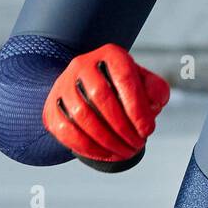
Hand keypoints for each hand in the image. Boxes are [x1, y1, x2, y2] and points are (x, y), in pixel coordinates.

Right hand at [41, 43, 169, 171]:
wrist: (92, 89)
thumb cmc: (126, 88)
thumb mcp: (146, 84)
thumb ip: (156, 90)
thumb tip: (152, 105)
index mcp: (110, 54)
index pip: (124, 78)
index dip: (137, 107)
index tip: (147, 131)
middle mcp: (83, 64)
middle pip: (100, 96)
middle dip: (121, 127)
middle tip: (137, 145)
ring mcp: (63, 84)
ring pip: (81, 115)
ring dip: (105, 140)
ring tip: (124, 153)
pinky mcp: (52, 106)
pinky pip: (64, 129)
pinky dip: (86, 146)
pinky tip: (104, 154)